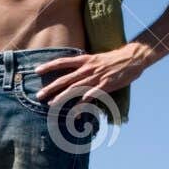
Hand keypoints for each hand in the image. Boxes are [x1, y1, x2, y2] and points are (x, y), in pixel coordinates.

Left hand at [33, 42, 156, 105]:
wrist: (132, 57)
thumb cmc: (114, 59)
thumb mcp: (96, 58)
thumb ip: (84, 65)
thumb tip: (73, 71)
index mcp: (85, 60)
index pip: (63, 62)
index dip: (49, 66)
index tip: (36, 70)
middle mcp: (88, 69)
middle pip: (65, 79)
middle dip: (51, 88)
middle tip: (39, 96)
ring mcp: (96, 78)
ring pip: (75, 89)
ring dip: (62, 97)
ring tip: (52, 105)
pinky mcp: (105, 85)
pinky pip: (93, 96)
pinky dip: (84, 103)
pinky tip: (77, 110)